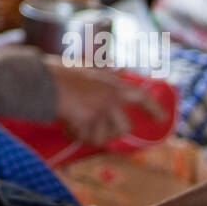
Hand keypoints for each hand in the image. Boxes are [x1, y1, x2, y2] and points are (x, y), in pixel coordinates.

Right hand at [48, 63, 165, 145]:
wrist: (44, 82)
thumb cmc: (61, 73)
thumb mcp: (88, 67)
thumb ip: (105, 70)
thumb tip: (119, 67)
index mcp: (113, 84)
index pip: (141, 97)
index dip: (153, 108)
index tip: (163, 119)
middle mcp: (110, 98)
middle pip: (123, 128)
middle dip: (111, 132)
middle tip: (95, 127)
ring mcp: (99, 111)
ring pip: (102, 137)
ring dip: (89, 134)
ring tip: (76, 123)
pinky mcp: (87, 122)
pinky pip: (84, 138)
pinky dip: (75, 135)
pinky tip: (67, 124)